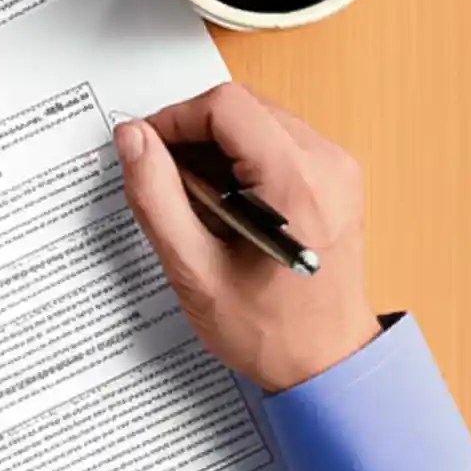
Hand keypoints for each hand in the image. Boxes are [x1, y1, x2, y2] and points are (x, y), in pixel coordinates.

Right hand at [114, 84, 380, 391]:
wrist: (327, 363)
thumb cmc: (269, 331)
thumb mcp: (195, 270)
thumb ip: (156, 198)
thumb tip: (133, 139)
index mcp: (296, 184)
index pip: (226, 106)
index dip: (175, 118)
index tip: (148, 150)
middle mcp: (327, 165)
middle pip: (242, 106)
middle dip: (193, 133)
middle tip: (166, 181)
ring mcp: (337, 168)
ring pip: (258, 118)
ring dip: (216, 146)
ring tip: (195, 200)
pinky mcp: (335, 176)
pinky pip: (277, 139)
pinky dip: (240, 157)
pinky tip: (225, 202)